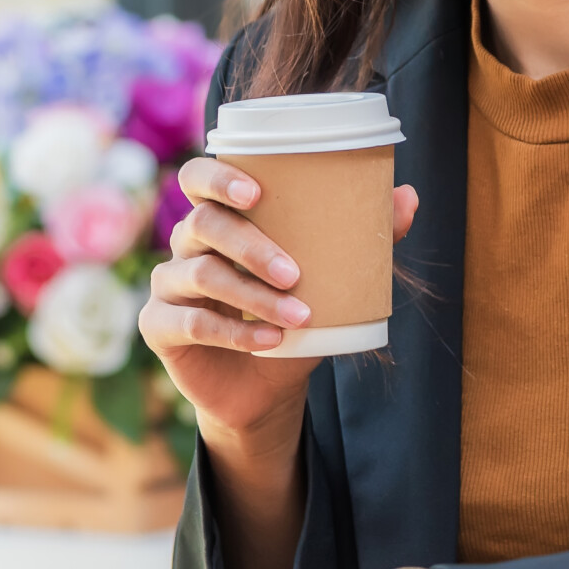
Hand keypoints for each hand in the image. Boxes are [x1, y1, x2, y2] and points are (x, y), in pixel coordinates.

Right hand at [139, 159, 419, 447]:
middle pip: (202, 225)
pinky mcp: (159, 327)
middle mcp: (186, 245)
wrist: (266, 390)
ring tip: (299, 314)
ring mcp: (168, 285)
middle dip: (250, 245)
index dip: (218, 177)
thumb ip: (363, 241)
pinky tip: (270, 342)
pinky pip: (193, 323)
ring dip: (253, 296)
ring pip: (201, 275)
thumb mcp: (330, 282)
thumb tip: (409, 197)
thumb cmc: (294, 319)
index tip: (257, 192)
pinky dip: (236, 334)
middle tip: (294, 272)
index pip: (197, 178)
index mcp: (219, 219)